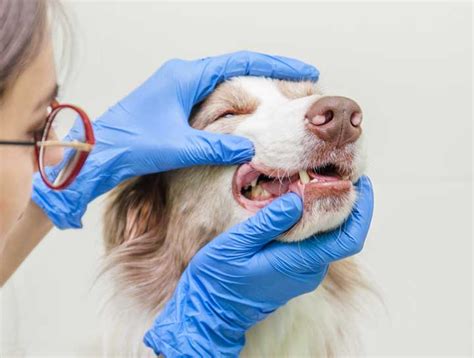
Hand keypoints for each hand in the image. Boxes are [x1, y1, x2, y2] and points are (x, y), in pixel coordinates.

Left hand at [31, 51, 318, 228]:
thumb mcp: (180, 146)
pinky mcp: (176, 105)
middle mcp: (184, 77)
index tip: (304, 71)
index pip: (241, 63)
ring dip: (252, 91)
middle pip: (237, 69)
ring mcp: (179, 90)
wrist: (97, 153)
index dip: (276, 65)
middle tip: (299, 87)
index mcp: (186, 76)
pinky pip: (213, 99)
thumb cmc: (129, 144)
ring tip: (281, 101)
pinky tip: (248, 117)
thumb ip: (217, 148)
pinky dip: (235, 105)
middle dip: (269, 77)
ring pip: (225, 85)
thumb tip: (250, 149)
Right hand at [143, 176, 373, 356]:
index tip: (361, 183)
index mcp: (299, 263)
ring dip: (330, 212)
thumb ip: (269, 222)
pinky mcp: (295, 272)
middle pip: (342, 235)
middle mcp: (309, 271)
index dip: (362, 210)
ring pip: (328, 239)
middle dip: (347, 204)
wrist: (212, 311)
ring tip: (316, 183)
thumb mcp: (237, 244)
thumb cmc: (219, 278)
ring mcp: (304, 274)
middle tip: (335, 174)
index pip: (348, 238)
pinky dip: (315, 222)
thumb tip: (299, 198)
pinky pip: (314, 244)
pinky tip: (300, 205)